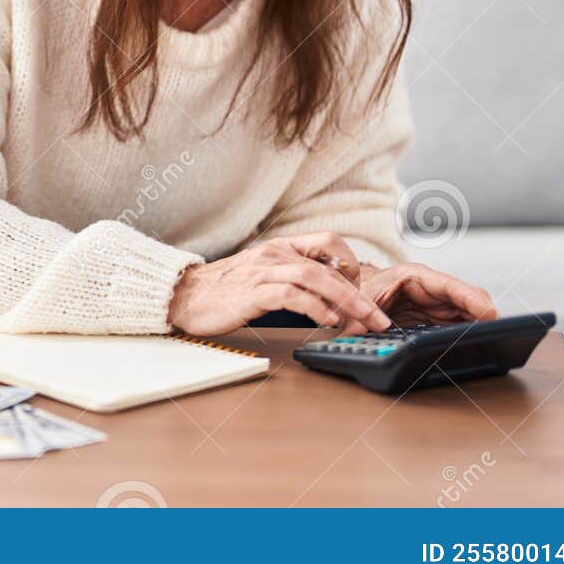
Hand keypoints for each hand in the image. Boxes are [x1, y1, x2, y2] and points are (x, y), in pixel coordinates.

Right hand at [168, 232, 391, 336]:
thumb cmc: (223, 292)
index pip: (328, 241)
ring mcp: (264, 271)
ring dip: (347, 301)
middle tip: (380, 318)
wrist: (183, 295)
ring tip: (364, 322)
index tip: (362, 289)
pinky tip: (329, 321)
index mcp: (280, 248)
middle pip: (330, 266)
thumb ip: (291, 281)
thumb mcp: (261, 277)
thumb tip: (328, 302)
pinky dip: (316, 307)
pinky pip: (293, 295)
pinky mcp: (254, 291)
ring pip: (317, 278)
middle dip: (361, 294)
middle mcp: (276, 254)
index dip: (351, 262)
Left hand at [345, 262, 496, 332]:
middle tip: (497, 334)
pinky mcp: (438, 319)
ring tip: (492, 342)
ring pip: (469, 314)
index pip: (448, 285)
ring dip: (480, 328)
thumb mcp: (354, 303)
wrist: (351, 295)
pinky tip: (477, 346)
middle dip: (483, 316)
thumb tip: (361, 329)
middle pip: (467, 299)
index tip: (489, 313)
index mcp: (413, 277)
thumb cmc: (354, 292)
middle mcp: (431, 289)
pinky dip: (471, 335)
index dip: (470, 299)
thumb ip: (359, 315)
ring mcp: (437, 305)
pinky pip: (462, 325)